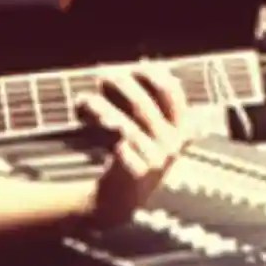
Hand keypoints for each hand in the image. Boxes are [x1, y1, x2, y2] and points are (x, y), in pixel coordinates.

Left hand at [77, 66, 189, 225]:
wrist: (121, 199)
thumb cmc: (132, 155)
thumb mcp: (148, 131)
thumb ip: (145, 103)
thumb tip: (131, 67)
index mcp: (182, 130)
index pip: (173, 94)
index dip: (153, 76)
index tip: (132, 66)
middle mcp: (173, 144)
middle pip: (143, 105)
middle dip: (120, 86)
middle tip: (100, 76)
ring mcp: (157, 160)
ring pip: (124, 124)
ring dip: (100, 107)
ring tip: (83, 100)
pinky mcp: (138, 173)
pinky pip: (117, 144)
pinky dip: (100, 129)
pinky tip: (85, 120)